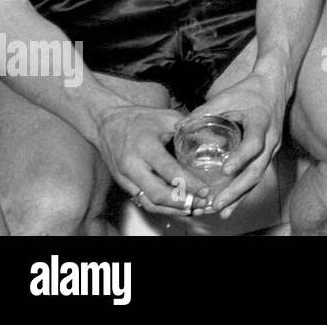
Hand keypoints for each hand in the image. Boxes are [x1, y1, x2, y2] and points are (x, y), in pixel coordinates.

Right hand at [95, 104, 214, 215]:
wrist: (107, 122)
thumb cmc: (141, 118)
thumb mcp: (167, 116)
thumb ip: (191, 128)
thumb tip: (218, 140)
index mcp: (145, 147)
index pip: (169, 171)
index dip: (188, 184)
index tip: (206, 190)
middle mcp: (132, 165)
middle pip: (157, 194)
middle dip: (183, 203)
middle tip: (203, 203)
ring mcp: (125, 178)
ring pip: (149, 202)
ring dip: (173, 210)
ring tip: (196, 209)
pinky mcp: (124, 184)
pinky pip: (143, 201)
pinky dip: (162, 207)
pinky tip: (179, 207)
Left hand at [187, 71, 288, 217]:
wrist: (275, 85)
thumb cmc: (250, 90)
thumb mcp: (227, 96)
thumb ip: (204, 111)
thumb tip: (179, 127)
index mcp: (262, 122)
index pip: (255, 143)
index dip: (241, 157)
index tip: (226, 170)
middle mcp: (271, 139)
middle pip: (257, 170)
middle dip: (237, 190)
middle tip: (217, 203)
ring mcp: (272, 148)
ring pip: (257, 177)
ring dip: (239, 195)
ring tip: (220, 210)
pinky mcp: (268, 154)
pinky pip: (256, 175)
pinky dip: (243, 191)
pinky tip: (230, 205)